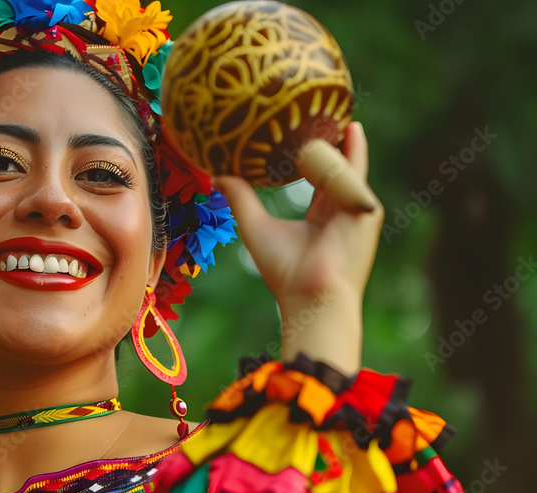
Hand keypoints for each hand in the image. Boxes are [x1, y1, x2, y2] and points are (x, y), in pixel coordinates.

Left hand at [214, 122, 383, 373]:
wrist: (312, 297)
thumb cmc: (286, 272)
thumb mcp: (256, 227)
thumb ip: (241, 198)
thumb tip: (217, 173)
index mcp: (323, 215)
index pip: (319, 174)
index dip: (312, 150)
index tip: (301, 123)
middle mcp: (343, 208)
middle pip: (337, 162)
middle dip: (331, 135)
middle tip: (317, 103)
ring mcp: (357, 208)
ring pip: (347, 162)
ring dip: (341, 135)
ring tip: (332, 105)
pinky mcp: (365, 209)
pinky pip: (357, 171)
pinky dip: (351, 149)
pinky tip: (345, 125)